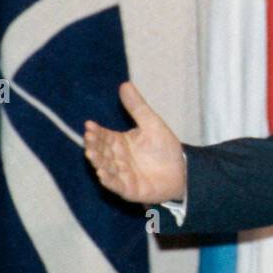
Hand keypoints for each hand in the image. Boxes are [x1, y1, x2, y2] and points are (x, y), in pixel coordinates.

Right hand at [83, 81, 186, 202]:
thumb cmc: (164, 148)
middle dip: (94, 145)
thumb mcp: (152, 124)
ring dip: (98, 161)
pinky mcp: (128, 189)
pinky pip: (115, 185)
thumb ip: (137, 107)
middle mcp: (116, 158)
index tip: (89, 125)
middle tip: (89, 138)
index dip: (96, 131)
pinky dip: (108, 180)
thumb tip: (125, 84)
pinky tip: (103, 173)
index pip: (103, 135)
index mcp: (118, 142)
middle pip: (101, 151)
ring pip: (105, 167)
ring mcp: (121, 174)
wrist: (183, 171)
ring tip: (92, 154)